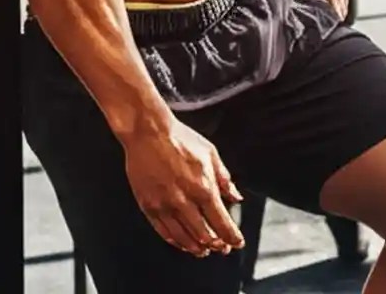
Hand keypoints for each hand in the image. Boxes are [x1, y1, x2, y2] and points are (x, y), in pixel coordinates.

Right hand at [122, 118, 244, 256]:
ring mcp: (164, 206)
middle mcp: (184, 201)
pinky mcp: (148, 206)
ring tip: (204, 250)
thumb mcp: (211, 154)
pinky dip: (176, 241)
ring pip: (183, 238)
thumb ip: (224, 179)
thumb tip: (236, 198)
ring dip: (197, 247)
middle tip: (222, 248)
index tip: (237, 242)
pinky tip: (182, 243)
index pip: (222, 223)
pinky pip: (164, 232)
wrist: (149, 133)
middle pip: (204, 235)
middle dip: (217, 245)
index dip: (232, 237)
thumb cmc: (180, 140)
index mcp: (203, 188)